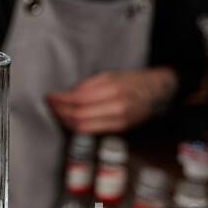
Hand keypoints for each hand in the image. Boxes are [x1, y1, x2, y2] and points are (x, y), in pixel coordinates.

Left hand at [46, 67, 178, 133]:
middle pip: (79, 117)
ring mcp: (119, 122)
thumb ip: (89, 85)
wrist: (157, 93)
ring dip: (66, 122)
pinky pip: (93, 131)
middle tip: (50, 106)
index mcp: (114, 90)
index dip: (60, 100)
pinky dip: (78, 127)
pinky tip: (70, 121)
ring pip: (83, 128)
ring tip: (56, 114)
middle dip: (60, 112)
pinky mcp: (120, 130)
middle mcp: (117, 108)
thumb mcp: (110, 75)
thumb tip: (68, 95)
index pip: (78, 100)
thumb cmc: (132, 81)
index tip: (50, 97)